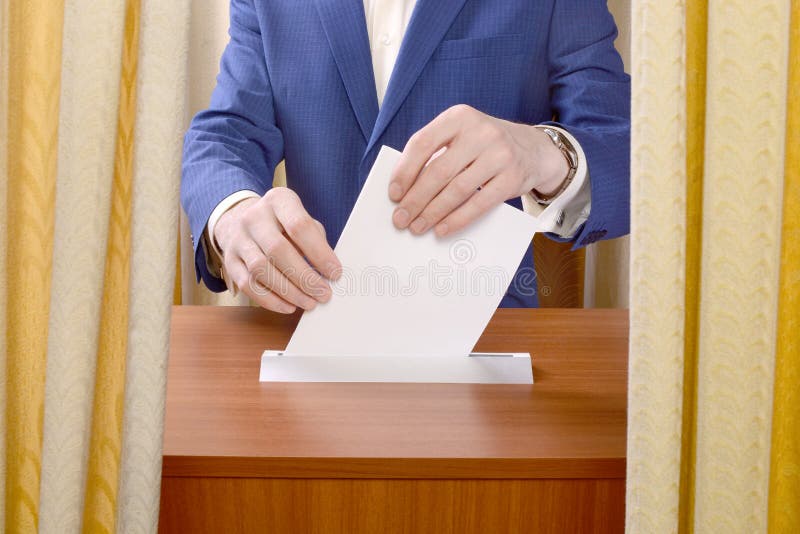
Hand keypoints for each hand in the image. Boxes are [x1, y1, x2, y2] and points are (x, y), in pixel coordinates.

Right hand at [214, 187, 340, 312]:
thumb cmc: (283, 224)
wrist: (242, 219)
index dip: (319, 253)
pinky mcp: (229, 261)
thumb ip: (316, 240)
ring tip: (309, 302)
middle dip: (304, 277)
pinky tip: (288, 306)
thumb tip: (329, 272)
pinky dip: (270, 300)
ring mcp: (238, 239)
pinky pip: (247, 285)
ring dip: (288, 292)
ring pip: (261, 269)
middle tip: (323, 294)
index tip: (335, 273)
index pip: (299, 226)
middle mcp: (254, 217)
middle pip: (278, 250)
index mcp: (278, 201)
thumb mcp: (301, 219)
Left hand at [389, 104, 568, 235]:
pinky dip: (457, 220)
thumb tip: (403, 191)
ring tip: (417, 227)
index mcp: (459, 117)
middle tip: (400, 219)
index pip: (422, 143)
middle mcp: (480, 132)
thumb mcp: (461, 136)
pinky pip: (478, 204)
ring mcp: (499, 154)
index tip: (393, 195)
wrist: (533, 149)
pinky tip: (442, 229)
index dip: (404, 172)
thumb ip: (435, 154)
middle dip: (415, 200)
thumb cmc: (484, 147)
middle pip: (438, 171)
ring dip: (433, 213)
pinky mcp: (512, 178)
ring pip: (457, 190)